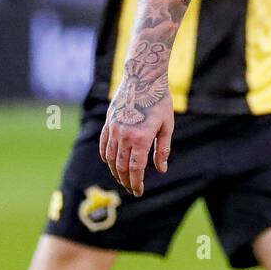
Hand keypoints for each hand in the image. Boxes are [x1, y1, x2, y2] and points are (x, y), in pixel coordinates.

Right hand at [99, 79, 175, 196]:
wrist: (143, 78)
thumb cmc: (159, 101)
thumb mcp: (167, 125)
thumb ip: (163, 149)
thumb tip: (161, 170)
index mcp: (141, 138)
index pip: (136, 169)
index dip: (136, 183)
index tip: (139, 192)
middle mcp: (125, 135)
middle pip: (121, 167)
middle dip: (126, 181)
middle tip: (131, 189)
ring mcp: (114, 129)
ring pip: (110, 158)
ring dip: (115, 172)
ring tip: (123, 179)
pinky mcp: (108, 122)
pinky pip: (103, 145)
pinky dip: (106, 157)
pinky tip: (111, 163)